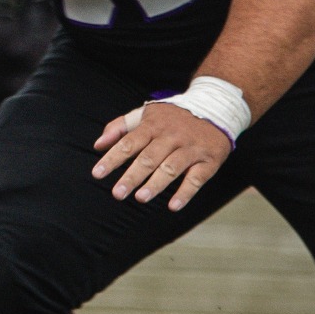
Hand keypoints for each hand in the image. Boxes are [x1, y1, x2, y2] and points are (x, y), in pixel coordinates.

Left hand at [92, 101, 232, 210]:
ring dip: (156, 184)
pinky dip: (185, 193)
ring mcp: (190, 149)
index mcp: (152, 126)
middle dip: (132, 176)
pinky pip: (196, 178)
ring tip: (140, 198)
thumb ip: (120, 127)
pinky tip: (173, 206)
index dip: (112, 159)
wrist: (217, 107)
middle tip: (117, 193)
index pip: (128, 143)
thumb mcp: (146, 114)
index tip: (97, 174)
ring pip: (171, 168)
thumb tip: (97, 145)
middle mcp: (171, 137)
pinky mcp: (209, 160)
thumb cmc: (173, 117)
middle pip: (149, 158)